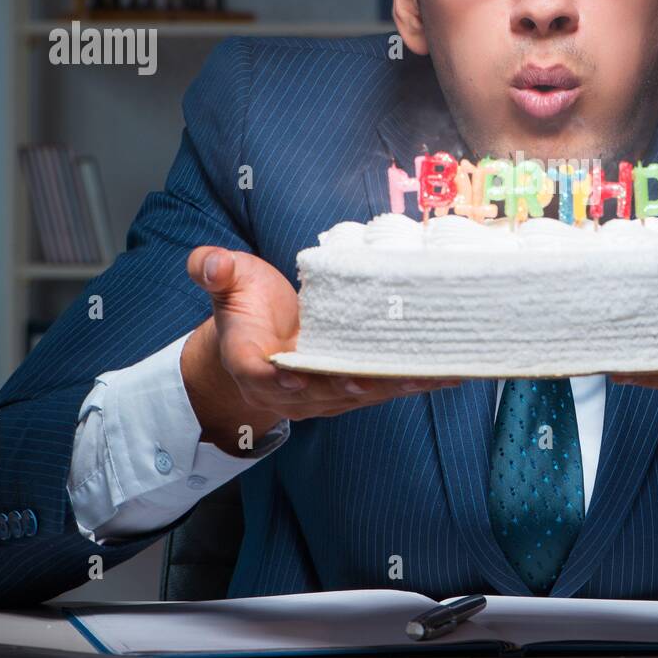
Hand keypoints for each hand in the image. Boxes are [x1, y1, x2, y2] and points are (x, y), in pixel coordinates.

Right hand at [182, 247, 459, 453]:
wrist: (254, 344)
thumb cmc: (243, 309)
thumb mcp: (226, 283)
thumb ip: (214, 271)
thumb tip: (208, 263)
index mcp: (252, 363)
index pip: (264, 374)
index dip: (285, 378)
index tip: (305, 374)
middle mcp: (289, 389)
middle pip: (323, 392)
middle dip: (354, 384)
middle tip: (383, 375)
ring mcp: (322, 394)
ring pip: (361, 394)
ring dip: (397, 385)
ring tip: (435, 372)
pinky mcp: (350, 390)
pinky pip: (382, 388)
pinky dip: (413, 382)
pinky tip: (449, 372)